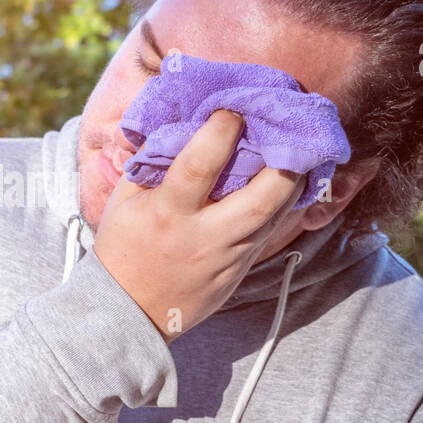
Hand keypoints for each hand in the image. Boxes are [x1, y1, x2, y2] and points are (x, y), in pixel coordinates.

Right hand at [92, 109, 303, 343]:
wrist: (129, 314)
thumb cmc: (124, 248)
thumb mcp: (125, 202)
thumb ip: (150, 161)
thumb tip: (174, 119)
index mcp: (167, 213)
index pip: (201, 164)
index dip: (221, 130)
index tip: (231, 108)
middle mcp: (203, 236)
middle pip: (260, 199)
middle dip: (283, 162)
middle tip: (289, 131)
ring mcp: (227, 258)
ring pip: (274, 217)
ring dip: (292, 181)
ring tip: (299, 149)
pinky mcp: (240, 272)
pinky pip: (269, 233)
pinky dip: (280, 204)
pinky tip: (286, 182)